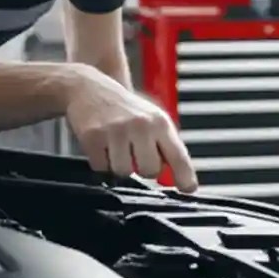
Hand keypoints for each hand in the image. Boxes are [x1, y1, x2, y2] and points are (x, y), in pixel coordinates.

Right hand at [58, 64, 198, 192]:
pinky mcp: (93, 136)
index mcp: (159, 122)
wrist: (89, 88)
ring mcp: (116, 130)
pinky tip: (102, 145)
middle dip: (143, 169)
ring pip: (123, 172)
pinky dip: (101, 162)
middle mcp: (140, 124)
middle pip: (150, 171)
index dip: (184, 176)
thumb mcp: (152, 120)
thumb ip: (165, 147)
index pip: (178, 155)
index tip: (188, 189)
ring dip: (119, 166)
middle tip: (136, 155)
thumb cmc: (124, 109)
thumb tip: (181, 179)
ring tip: (117, 148)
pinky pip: (101, 168)